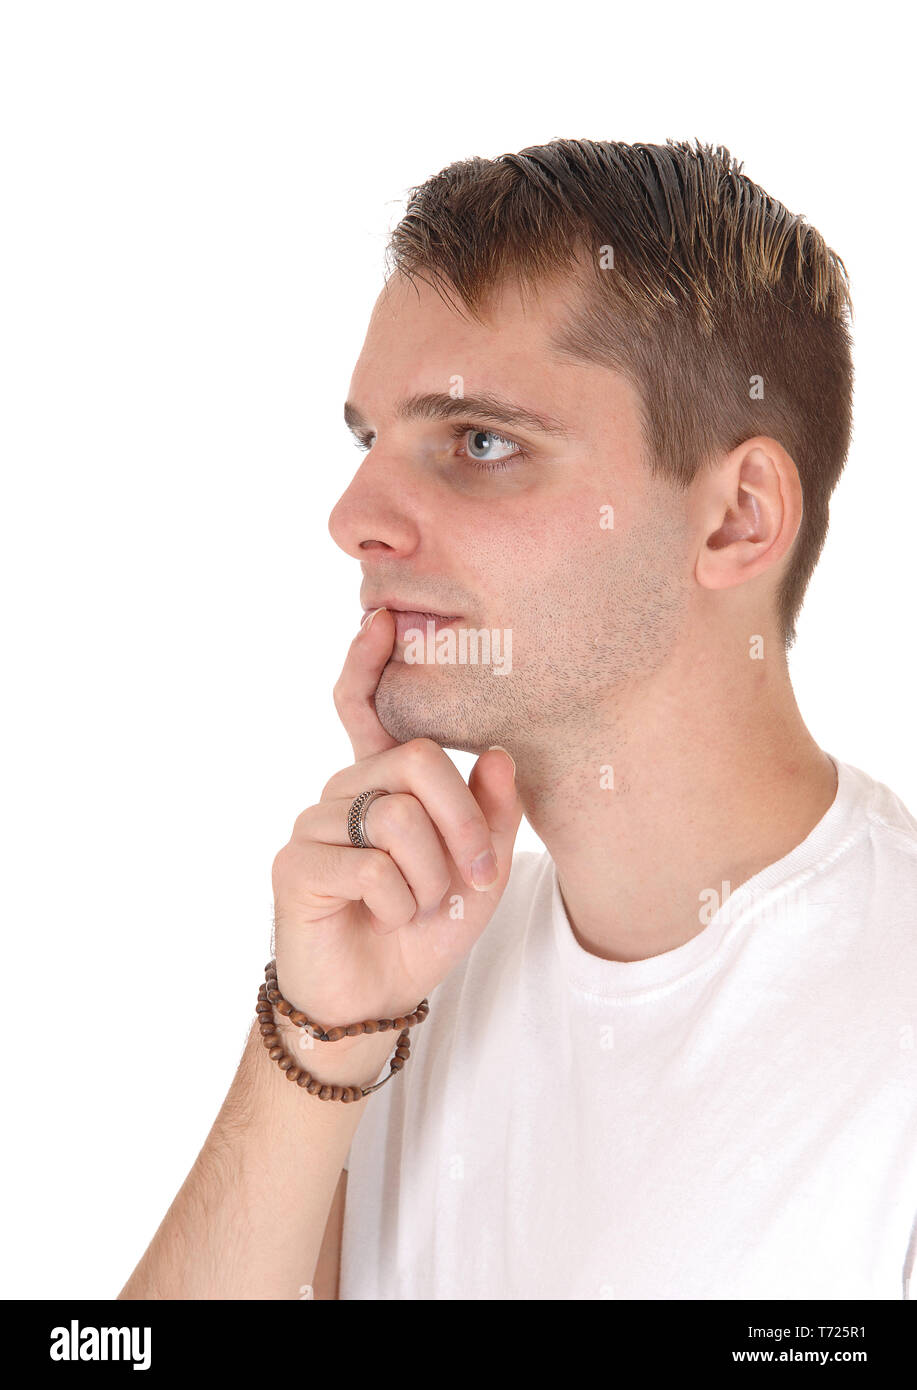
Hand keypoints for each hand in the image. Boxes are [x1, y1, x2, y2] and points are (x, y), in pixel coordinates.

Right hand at [270, 608, 521, 1038]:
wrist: (376, 997)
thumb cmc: (424, 929)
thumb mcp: (478, 872)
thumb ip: (491, 815)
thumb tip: (497, 755)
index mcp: (381, 783)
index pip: (364, 708)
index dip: (368, 664)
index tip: (381, 620)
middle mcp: (342, 792)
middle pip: (415, 762)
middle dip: (462, 824)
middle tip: (473, 877)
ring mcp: (313, 824)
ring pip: (397, 818)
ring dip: (430, 878)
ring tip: (418, 910)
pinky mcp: (295, 864)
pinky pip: (370, 866)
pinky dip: (398, 904)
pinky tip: (385, 920)